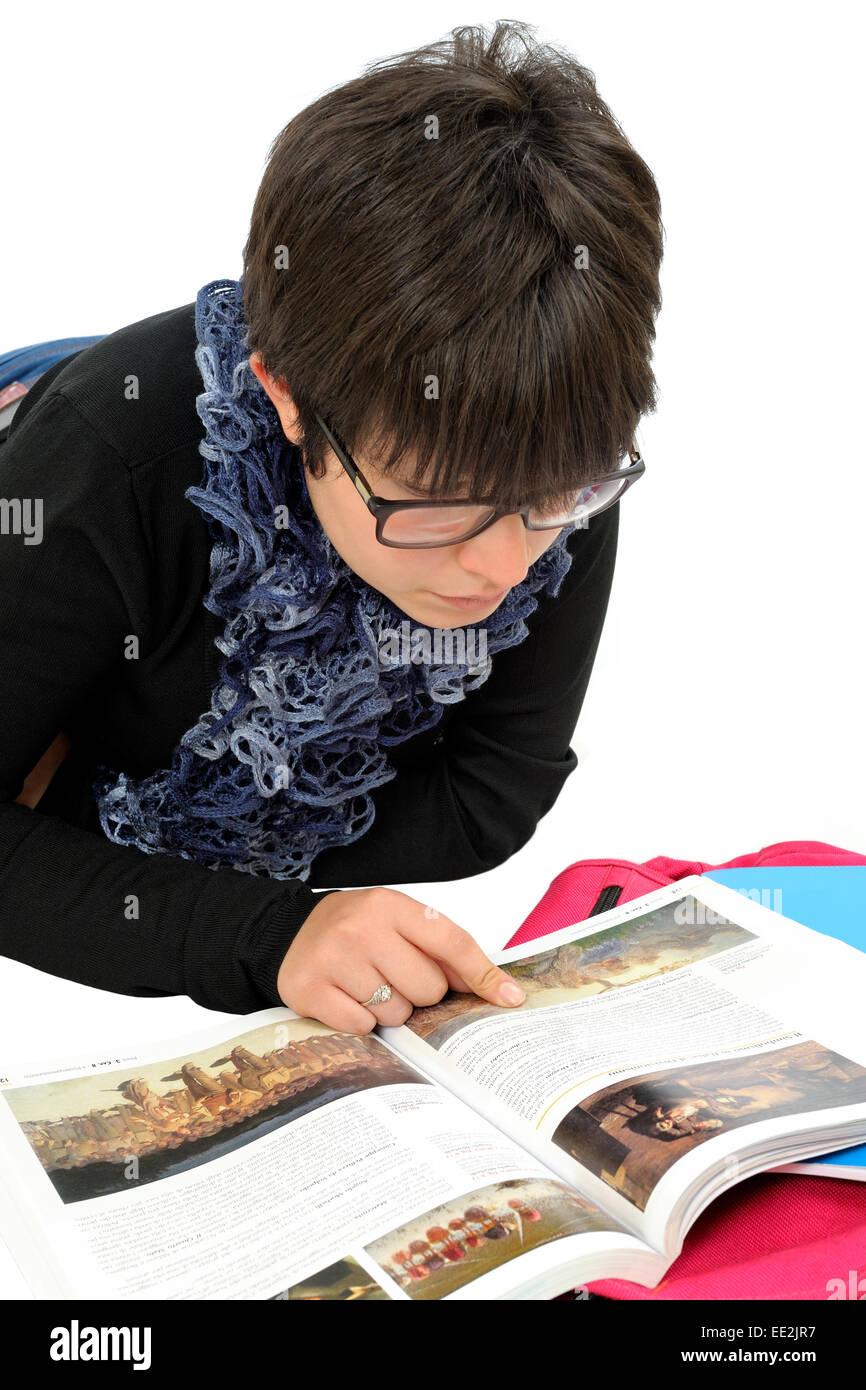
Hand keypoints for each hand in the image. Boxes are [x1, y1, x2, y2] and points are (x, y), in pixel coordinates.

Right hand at [276, 886, 524, 1032]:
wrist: (287, 934)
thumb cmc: (355, 930)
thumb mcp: (397, 923)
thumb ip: (443, 949)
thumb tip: (499, 989)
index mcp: (390, 905)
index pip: (451, 942)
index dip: (483, 974)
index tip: (510, 998)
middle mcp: (361, 928)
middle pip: (427, 988)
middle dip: (417, 992)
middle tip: (391, 976)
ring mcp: (333, 959)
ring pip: (396, 1012)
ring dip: (387, 1009)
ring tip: (365, 985)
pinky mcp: (310, 990)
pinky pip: (362, 1027)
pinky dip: (359, 1021)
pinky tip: (345, 998)